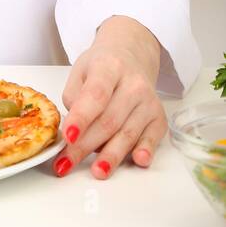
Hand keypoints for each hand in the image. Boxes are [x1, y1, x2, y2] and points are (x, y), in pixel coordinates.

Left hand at [54, 16, 166, 178]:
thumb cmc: (102, 67)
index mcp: (109, 66)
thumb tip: (72, 130)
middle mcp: (133, 84)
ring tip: (96, 172)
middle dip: (86, 146)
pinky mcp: (159, 117)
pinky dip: (145, 150)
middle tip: (66, 163)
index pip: (95, 95)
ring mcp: (148, 101)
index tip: (68, 136)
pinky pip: (152, 138)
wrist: (132, 55)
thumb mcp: (80, 70)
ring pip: (128, 133)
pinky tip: (137, 161)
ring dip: (111, 156)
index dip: (82, 117)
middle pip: (109, 120)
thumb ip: (74, 97)